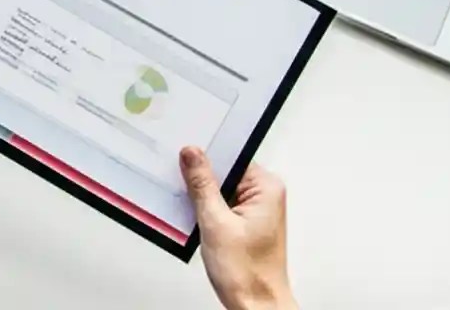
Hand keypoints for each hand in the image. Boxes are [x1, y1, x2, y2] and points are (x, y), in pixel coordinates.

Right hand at [180, 148, 296, 309]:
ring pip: (220, 189)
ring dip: (202, 199)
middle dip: (201, 180)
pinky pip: (221, 205)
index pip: (231, 156)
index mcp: (266, 188)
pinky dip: (206, 211)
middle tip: (185, 192)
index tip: (183, 159)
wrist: (256, 306)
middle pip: (225, 172)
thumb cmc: (248, 274)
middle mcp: (265, 195)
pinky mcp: (246, 222)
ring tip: (196, 216)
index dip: (206, 157)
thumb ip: (202, 184)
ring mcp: (256, 209)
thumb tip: (192, 154)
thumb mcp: (216, 222)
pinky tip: (199, 224)